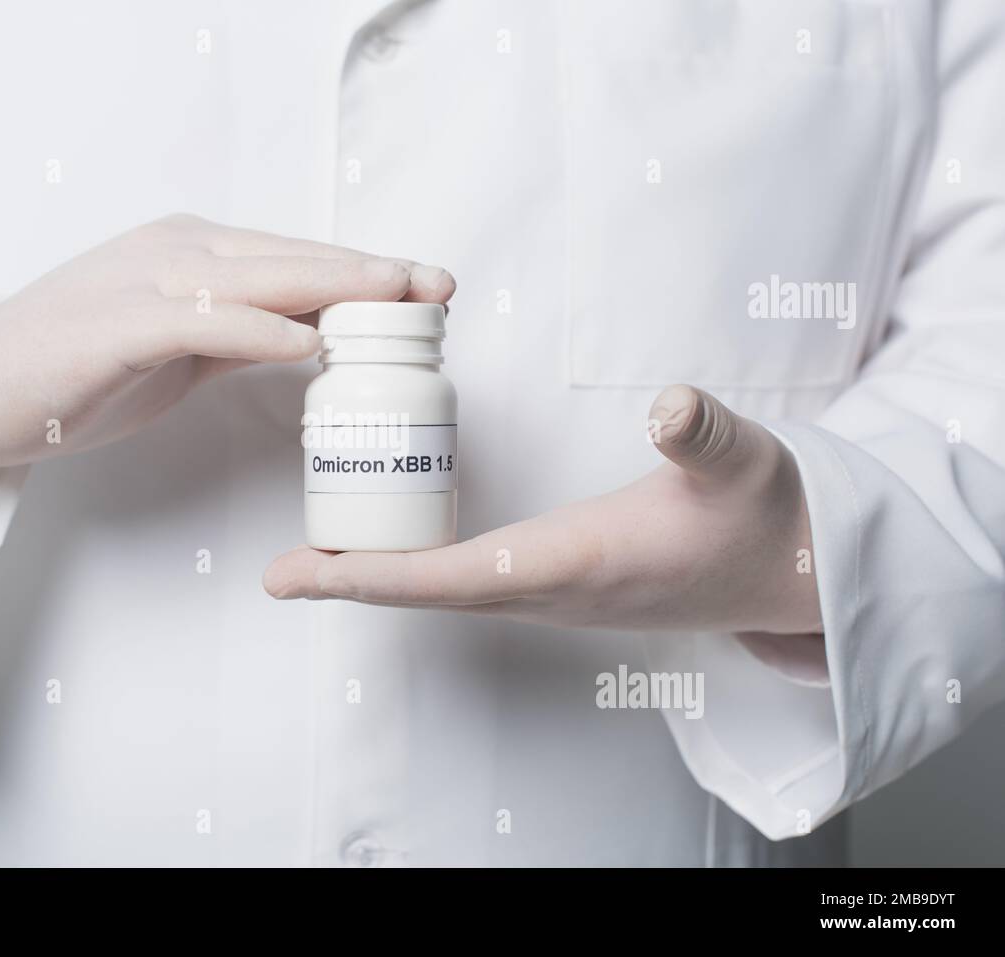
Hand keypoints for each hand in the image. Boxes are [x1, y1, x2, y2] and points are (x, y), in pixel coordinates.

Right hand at [0, 214, 454, 499]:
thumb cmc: (75, 372)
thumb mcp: (175, 353)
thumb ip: (236, 339)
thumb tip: (306, 341)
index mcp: (192, 258)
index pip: (295, 261)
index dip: (365, 272)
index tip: (427, 289)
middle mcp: (175, 254)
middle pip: (291, 259)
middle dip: (371, 273)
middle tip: (439, 287)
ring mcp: (144, 283)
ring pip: (258, 278)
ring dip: (334, 287)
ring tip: (400, 302)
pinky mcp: (116, 326)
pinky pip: (201, 322)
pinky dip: (258, 330)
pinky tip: (308, 342)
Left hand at [264, 385, 823, 636]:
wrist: (788, 574)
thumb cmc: (761, 517)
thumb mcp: (744, 463)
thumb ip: (705, 434)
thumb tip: (669, 406)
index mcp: (580, 561)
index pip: (460, 576)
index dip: (379, 578)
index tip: (307, 577)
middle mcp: (553, 591)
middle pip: (433, 593)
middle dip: (354, 585)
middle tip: (278, 575)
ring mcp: (553, 596)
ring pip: (447, 594)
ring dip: (378, 582)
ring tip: (312, 561)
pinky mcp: (558, 587)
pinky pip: (469, 587)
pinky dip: (416, 573)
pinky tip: (389, 549)